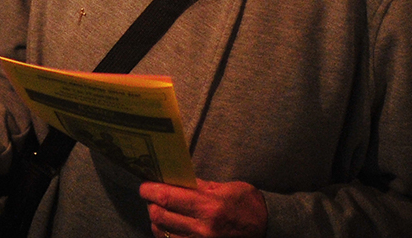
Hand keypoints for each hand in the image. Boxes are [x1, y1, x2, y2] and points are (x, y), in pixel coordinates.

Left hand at [137, 178, 267, 237]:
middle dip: (151, 204)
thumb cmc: (247, 204)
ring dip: (156, 220)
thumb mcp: (227, 187)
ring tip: (158, 211)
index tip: (144, 186)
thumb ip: (200, 186)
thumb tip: (176, 180)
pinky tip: (167, 227)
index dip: (150, 190)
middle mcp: (202, 227)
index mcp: (209, 205)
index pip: (168, 197)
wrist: (267, 228)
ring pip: (163, 232)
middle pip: (160, 215)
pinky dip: (165, 235)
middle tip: (150, 196)